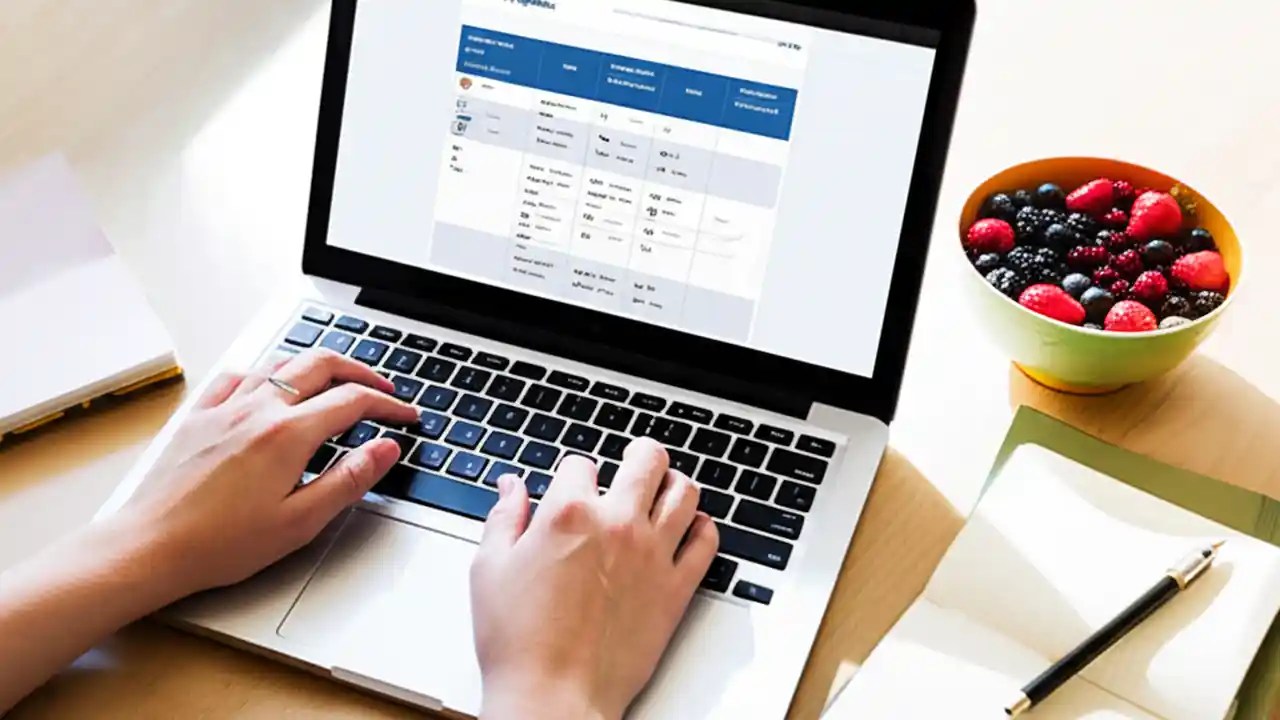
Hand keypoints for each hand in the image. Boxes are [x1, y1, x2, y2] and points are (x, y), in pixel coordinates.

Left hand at [115, 348, 418, 600]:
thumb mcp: (301, 522)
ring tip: (336, 382)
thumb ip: (349, 479)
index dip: (389, 405)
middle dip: (361, 370)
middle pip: (321, 364)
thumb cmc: (220, 544)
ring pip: (281, 362)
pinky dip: (267, 373)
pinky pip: (238, 376)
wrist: (150, 547)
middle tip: (382, 388)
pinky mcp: (198, 416)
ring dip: (317, 366)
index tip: (406, 417)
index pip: (353, 401)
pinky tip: (270, 386)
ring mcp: (225, 408)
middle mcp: (258, 410)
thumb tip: (386, 449)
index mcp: (288, 435)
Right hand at [470, 439, 718, 719]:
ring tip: (666, 488)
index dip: (574, 472)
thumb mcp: (489, 570)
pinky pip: (706, 543)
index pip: (580, 464)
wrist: (553, 696)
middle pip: (647, 460)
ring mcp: (652, 555)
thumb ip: (504, 519)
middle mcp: (616, 525)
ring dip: (674, 484)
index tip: (573, 486)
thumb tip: (511, 488)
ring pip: (685, 493)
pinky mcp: (675, 589)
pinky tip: (691, 528)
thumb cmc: (518, 642)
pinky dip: (702, 529)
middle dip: (640, 454)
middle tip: (637, 458)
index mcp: (568, 514)